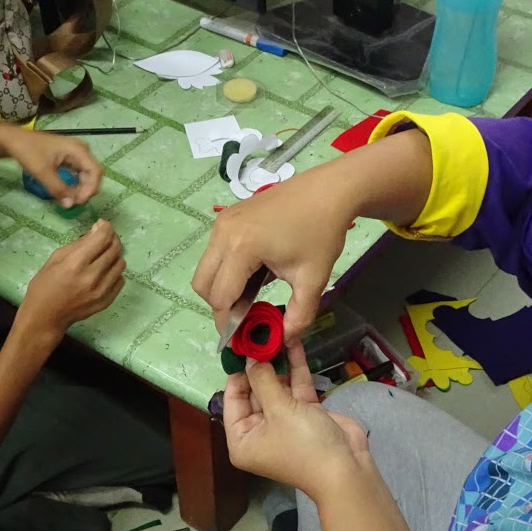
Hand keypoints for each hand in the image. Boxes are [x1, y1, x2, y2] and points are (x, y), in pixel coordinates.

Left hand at [0, 126, 102, 207]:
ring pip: (87, 175)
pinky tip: (67, 193)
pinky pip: (78, 174)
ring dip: (81, 189)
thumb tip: (70, 205)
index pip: (95, 171)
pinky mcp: (69, 158)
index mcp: (78, 149)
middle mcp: (81, 150)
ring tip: (69, 200)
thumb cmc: (28, 152)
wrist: (14, 140)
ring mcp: (76, 154)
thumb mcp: (42, 172)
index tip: (78, 201)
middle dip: (86, 190)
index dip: (91, 189)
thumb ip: (58, 188)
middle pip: (93, 174)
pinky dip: (75, 185)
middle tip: (72, 203)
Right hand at [19, 218, 124, 332]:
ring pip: (121, 263)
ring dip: (114, 255)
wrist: (46, 316)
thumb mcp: (56, 258)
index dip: (105, 227)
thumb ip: (78, 244)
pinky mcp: (107, 301)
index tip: (101, 225)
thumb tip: (97, 230)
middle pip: (115, 248)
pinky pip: (120, 279)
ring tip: (102, 256)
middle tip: (103, 238)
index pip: (102, 238)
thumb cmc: (44, 285)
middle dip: (111, 238)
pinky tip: (103, 272)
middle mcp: (92, 276)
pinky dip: (114, 272)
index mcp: (76, 263)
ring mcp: (102, 291)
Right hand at [193, 170, 353, 339]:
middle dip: (220, 306)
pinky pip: (215, 251)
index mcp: (241, 248)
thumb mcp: (312, 279)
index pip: (220, 297)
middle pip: (202, 284)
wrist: (329, 190)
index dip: (228, 322)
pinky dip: (227, 269)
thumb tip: (285, 340)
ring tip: (254, 293)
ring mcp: (223, 221)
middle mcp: (223, 233)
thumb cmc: (322, 232)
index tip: (242, 336)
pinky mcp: (228, 216)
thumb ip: (298, 315)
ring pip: (207, 268)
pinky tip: (255, 273)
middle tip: (246, 316)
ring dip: (223, 287)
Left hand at [222, 336, 374, 498]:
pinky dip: (295, 368)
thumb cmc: (303, 444)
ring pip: (277, 386)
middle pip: (254, 391)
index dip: (237, 372)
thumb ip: (263, 379)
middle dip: (260, 364)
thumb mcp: (279, 410)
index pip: (232, 400)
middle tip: (260, 332)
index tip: (241, 344)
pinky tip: (293, 342)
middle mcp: (260, 430)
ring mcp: (284, 421)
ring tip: (275, 331)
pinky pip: (295, 388)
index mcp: (242, 439)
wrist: (346, 469)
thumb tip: (251, 356)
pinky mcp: (306, 413)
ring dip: (278, 362)